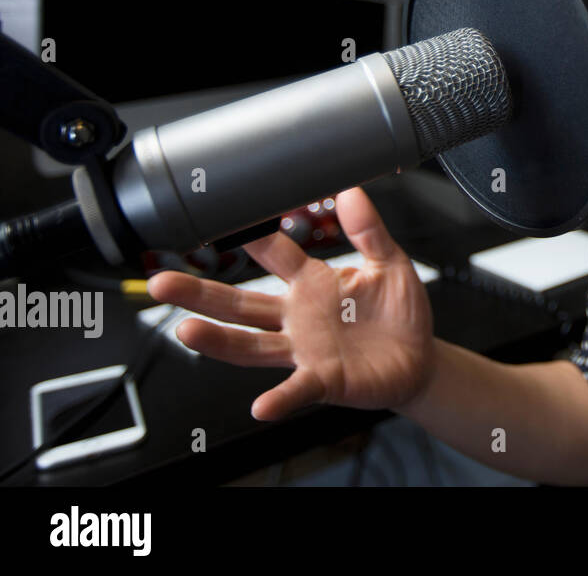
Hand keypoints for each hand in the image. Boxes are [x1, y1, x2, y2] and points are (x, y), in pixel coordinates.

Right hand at [146, 187, 436, 420]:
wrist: (420, 360)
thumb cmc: (400, 313)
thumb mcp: (390, 262)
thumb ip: (368, 230)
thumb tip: (351, 190)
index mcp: (313, 283)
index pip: (276, 254)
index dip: (254, 237)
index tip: (226, 221)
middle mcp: (298, 317)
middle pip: (240, 304)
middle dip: (199, 294)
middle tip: (159, 282)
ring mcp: (306, 350)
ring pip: (252, 346)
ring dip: (219, 341)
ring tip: (185, 331)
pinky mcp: (325, 380)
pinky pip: (296, 389)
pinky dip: (279, 399)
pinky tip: (261, 405)